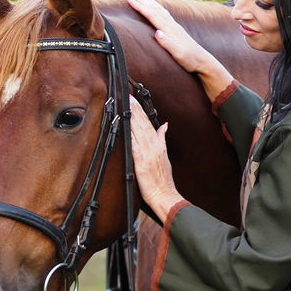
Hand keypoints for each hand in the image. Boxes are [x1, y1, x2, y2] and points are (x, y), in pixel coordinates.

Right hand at [125, 0, 209, 74]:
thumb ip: (168, 43)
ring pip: (157, 7)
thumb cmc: (190, 60)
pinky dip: (155, 5)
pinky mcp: (175, 28)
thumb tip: (157, 33)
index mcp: (170, 29)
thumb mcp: (178, 54)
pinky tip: (152, 3)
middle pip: (152, 7)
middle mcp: (171, 24)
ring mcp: (174, 25)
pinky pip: (162, 12)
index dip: (139, 6)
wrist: (203, 62)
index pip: (152, 14)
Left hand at [129, 98, 181, 221]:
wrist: (165, 194)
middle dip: (135, 109)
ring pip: (138, 131)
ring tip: (126, 105)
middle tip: (128, 96)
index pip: (148, 123)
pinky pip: (134, 146)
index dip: (141, 110)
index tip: (134, 99)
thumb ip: (162, 138)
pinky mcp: (141, 162)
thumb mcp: (165, 156)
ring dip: (132, 117)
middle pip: (143, 124)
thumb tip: (164, 125)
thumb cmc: (163, 179)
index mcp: (158, 144)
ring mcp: (147, 153)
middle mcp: (153, 146)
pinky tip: (125, 126)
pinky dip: (130, 135)